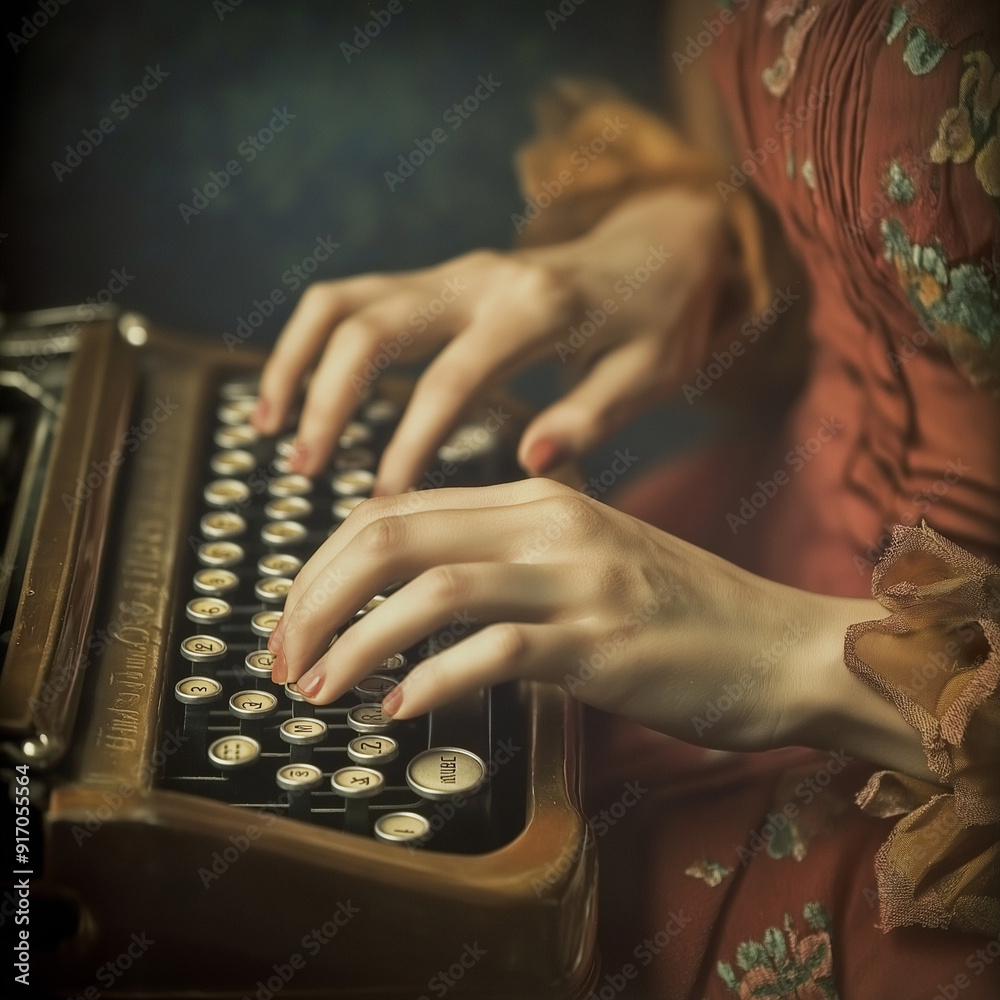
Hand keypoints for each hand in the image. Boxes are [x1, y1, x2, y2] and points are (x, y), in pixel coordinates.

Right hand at [253, 187, 735, 493]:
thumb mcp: (649, 374)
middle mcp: (481, 279)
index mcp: (536, 310)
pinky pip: (352, 297)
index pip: (451, 380)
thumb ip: (591, 414)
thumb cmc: (657, 320)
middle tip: (304, 470)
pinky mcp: (437, 277)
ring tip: (271, 430)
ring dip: (297, 362)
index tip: (383, 500)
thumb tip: (530, 458)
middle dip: (328, 400)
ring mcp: (452, 271)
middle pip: (372, 327)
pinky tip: (293, 390)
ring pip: (344, 300)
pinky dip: (310, 340)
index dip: (409, 444)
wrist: (657, 246)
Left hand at [266, 479, 929, 769]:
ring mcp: (579, 579)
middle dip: (315, 597)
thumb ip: (507, 559)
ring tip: (321, 689)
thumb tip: (415, 595)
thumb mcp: (585, 559)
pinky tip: (398, 709)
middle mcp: (551, 523)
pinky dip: (430, 680)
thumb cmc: (679, 613)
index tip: (296, 617)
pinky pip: (494, 652)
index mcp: (537, 497)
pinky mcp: (605, 642)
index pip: (395, 508)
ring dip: (354, 642)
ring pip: (429, 590)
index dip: (324, 563)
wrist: (782, 644)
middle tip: (284, 657)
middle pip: (392, 535)